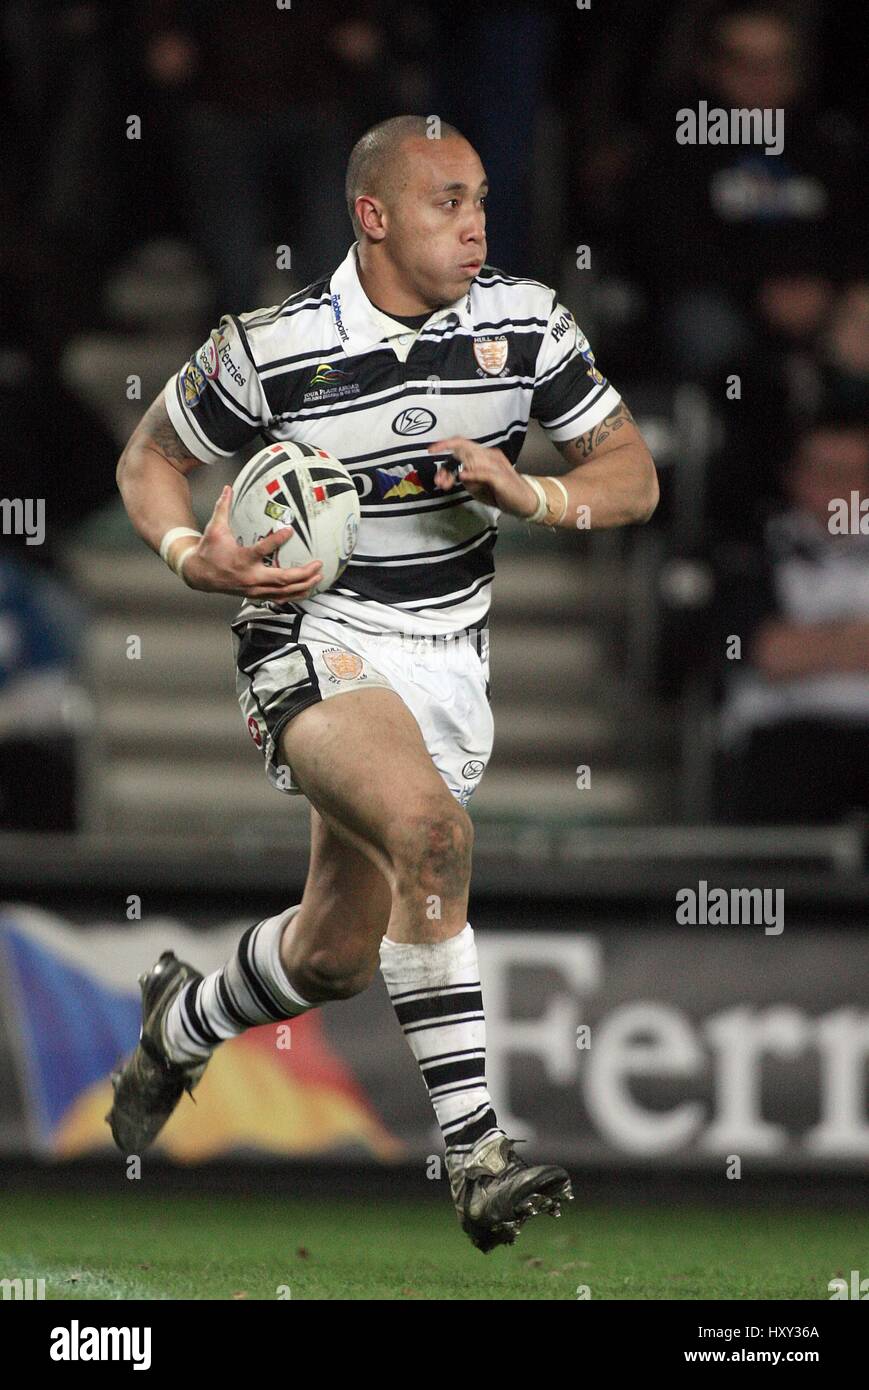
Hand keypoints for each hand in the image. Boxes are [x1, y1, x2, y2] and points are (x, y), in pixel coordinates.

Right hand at [181, 485, 322, 599]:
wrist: (199, 575)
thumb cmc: (209, 551)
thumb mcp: (214, 528)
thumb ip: (223, 508)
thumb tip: (228, 488)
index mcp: (241, 559)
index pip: (262, 550)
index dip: (277, 540)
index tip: (290, 530)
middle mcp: (250, 577)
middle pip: (282, 579)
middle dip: (303, 573)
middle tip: (318, 564)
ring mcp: (254, 589)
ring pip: (283, 592)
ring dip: (303, 586)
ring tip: (319, 577)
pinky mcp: (256, 595)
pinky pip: (279, 598)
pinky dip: (294, 595)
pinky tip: (306, 590)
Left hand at [428, 437, 538, 517]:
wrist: (526, 501)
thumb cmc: (503, 493)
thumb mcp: (479, 487)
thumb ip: (466, 479)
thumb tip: (453, 475)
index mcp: (484, 455)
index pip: (463, 444)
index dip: (445, 444)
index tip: (431, 450)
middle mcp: (490, 456)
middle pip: (463, 450)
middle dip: (446, 464)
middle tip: (438, 480)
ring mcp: (496, 465)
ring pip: (472, 459)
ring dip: (455, 471)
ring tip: (444, 483)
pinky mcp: (501, 477)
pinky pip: (485, 472)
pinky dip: (472, 473)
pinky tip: (462, 476)